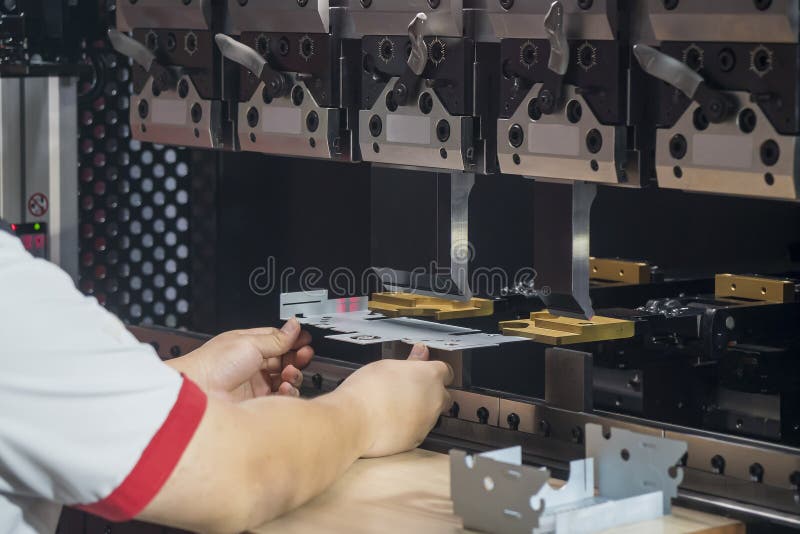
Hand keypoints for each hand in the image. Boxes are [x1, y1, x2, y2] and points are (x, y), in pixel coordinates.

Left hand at [171, 318, 313, 401]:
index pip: (279, 340)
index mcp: (250, 345)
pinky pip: (280, 396)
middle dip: (297, 357)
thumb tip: (294, 325)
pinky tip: (284, 386)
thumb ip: (276, 338)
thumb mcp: (250, 344)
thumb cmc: (214, 364)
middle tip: (303, 355)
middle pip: (285, 359)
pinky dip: (287, 391)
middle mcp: (254, 363)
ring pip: (285, 378)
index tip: (305, 340)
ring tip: (288, 372)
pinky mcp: (258, 401)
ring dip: (292, 374)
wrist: (199, 391)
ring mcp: (256, 383)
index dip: (294, 340)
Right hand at [335, 344, 452, 457]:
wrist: (355, 421)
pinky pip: (419, 430)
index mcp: (430, 376)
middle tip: (408, 390)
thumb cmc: (367, 391)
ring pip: (431, 414)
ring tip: (394, 406)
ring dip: (419, 410)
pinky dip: (410, 426)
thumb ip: (411, 361)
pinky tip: (392, 421)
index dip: (433, 373)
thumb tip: (420, 353)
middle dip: (431, 394)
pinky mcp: (418, 439)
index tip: (424, 373)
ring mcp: (428, 421)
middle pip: (443, 395)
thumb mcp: (388, 365)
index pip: (446, 371)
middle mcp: (435, 399)